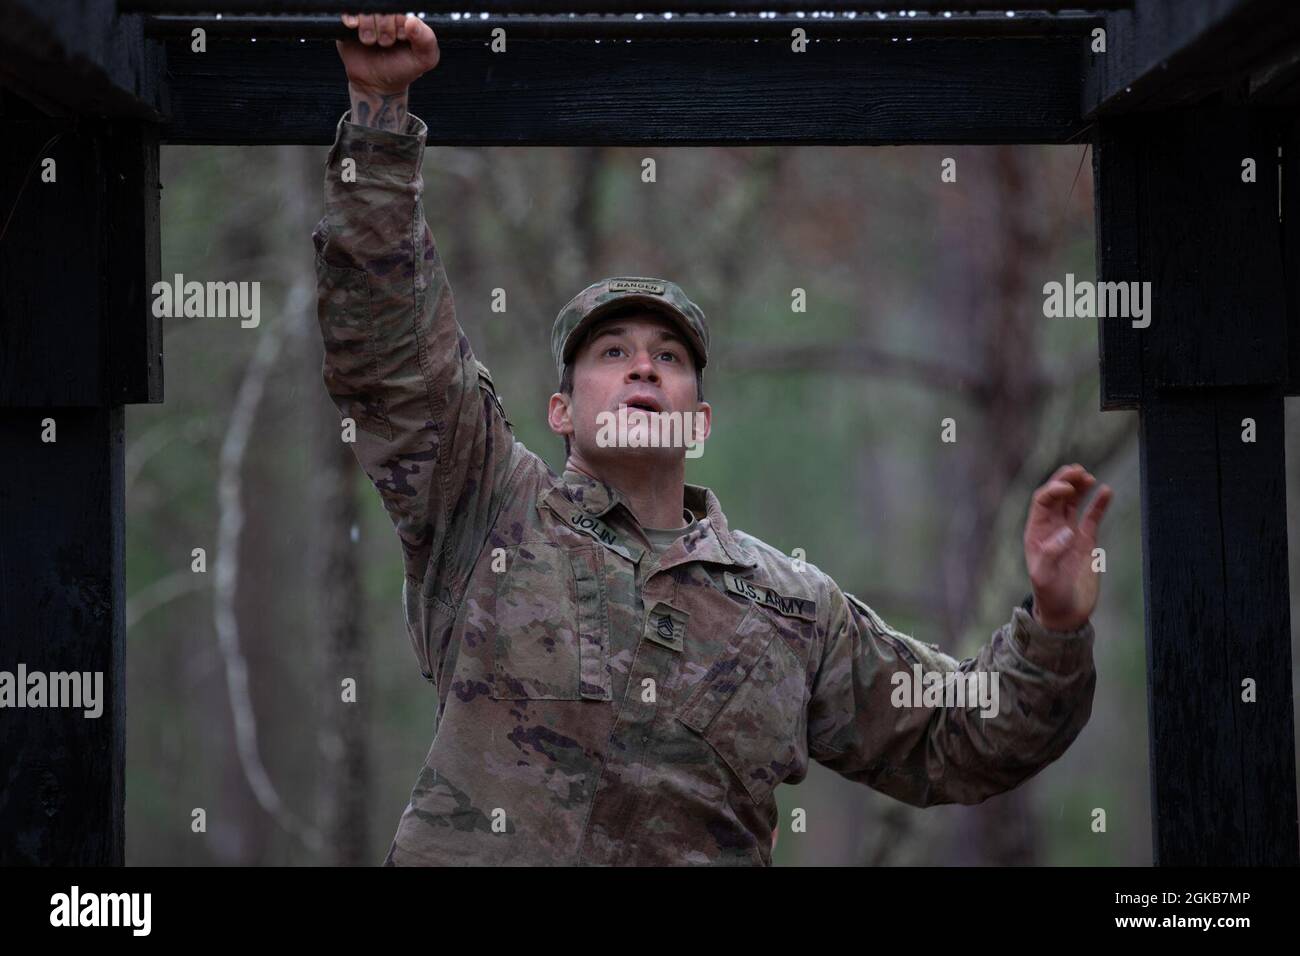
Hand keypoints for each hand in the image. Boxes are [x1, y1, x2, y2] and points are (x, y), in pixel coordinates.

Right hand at [336, 13, 440, 96]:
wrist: (377, 84)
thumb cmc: (402, 69)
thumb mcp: (424, 58)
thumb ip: (427, 40)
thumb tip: (412, 21)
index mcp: (405, 17)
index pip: (401, 9)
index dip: (399, 23)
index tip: (400, 38)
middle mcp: (387, 14)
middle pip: (383, 8)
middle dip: (385, 28)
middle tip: (386, 43)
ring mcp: (368, 17)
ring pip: (366, 10)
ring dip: (368, 27)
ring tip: (372, 42)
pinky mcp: (350, 23)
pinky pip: (348, 12)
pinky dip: (351, 19)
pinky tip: (355, 29)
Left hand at [1023, 463, 1112, 631]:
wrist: (1066, 614)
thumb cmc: (1050, 597)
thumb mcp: (1044, 578)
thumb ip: (1051, 554)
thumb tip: (1066, 531)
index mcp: (1036, 533)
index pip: (1042, 502)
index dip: (1052, 490)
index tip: (1066, 487)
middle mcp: (1051, 529)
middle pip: (1056, 497)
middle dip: (1064, 481)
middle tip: (1077, 471)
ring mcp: (1070, 533)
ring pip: (1073, 502)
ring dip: (1079, 487)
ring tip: (1088, 476)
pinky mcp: (1087, 541)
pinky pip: (1092, 517)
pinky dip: (1098, 503)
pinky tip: (1106, 491)